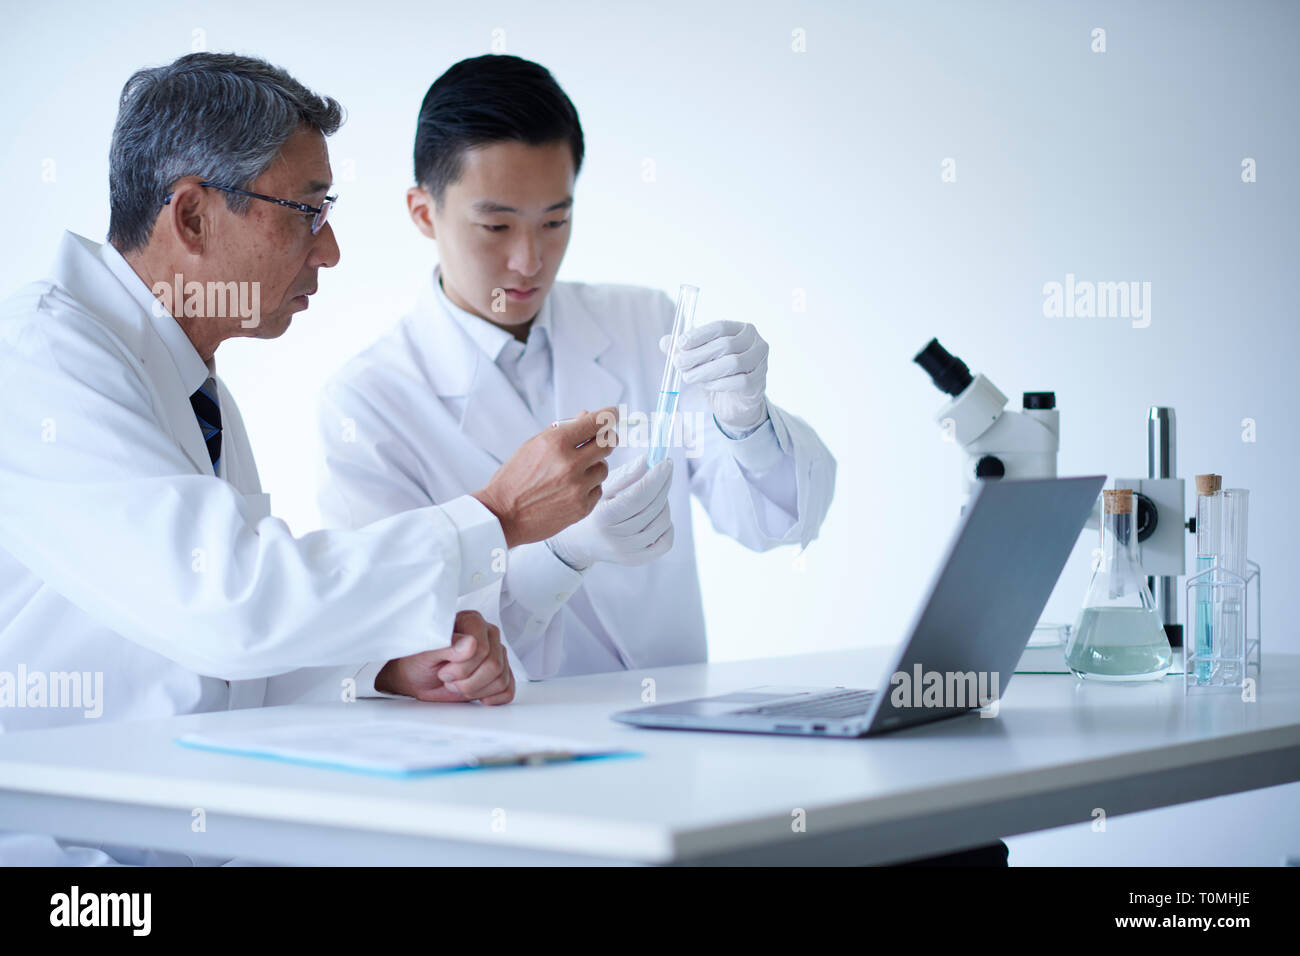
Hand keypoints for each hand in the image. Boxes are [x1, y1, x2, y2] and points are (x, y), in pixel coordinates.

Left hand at [375, 610, 514, 704]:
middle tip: (449, 679)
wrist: (415, 676)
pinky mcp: (500, 674)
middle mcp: (488, 635)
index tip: (444, 670)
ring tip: (457, 684)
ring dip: (474, 690)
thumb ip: (448, 646)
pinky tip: (473, 693)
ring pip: (501, 680)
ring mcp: (497, 654)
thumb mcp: (426, 651)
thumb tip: (472, 644)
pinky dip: (489, 698)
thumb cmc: (418, 659)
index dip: (463, 667)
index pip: (483, 648)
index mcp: (472, 621)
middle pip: (494, 666)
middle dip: (467, 682)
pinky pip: (507, 690)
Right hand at [472, 407, 618, 547]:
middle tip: (601, 440)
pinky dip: (589, 486)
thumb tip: (586, 416)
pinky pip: (598, 489)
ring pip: (603, 468)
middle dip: (606, 439)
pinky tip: (571, 488)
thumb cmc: (514, 478)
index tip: (613, 413)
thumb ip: (562, 430)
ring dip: (594, 465)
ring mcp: (578, 487)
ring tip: (575, 470)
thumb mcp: (532, 446)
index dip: (608, 415)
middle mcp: (570, 464)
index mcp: (556, 443)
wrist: (503, 515)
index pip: (594, 422)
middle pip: (608, 443)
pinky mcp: (582, 507)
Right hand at [548, 455, 673, 570]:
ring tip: (654, 493)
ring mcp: (628, 552)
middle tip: (665, 469)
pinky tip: (657, 514)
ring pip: (662, 523)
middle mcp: (615, 538)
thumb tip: (648, 461)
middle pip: (652, 508)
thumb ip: (625, 475)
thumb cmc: (593, 509)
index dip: (656, 478)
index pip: (638, 496)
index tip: (666, 462)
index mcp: (602, 517)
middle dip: (663, 484)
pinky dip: (667, 526)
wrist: (580, 542)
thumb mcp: (602, 489)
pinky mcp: (637, 560)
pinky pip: (665, 543)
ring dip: (663, 503)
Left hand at [660, 320, 768, 433]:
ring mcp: (761, 362)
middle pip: (725, 345)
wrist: (735, 401)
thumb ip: (683, 349)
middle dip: (698, 355)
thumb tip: (664, 342)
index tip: (680, 344)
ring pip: (732, 363)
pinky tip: (706, 386)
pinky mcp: (759, 382)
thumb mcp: (699, 359)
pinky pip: (739, 381)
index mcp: (741, 329)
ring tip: (689, 377)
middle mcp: (755, 342)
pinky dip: (719, 383)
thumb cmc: (718, 373)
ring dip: (706, 371)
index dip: (699, 334)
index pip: (720, 326)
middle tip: (678, 364)